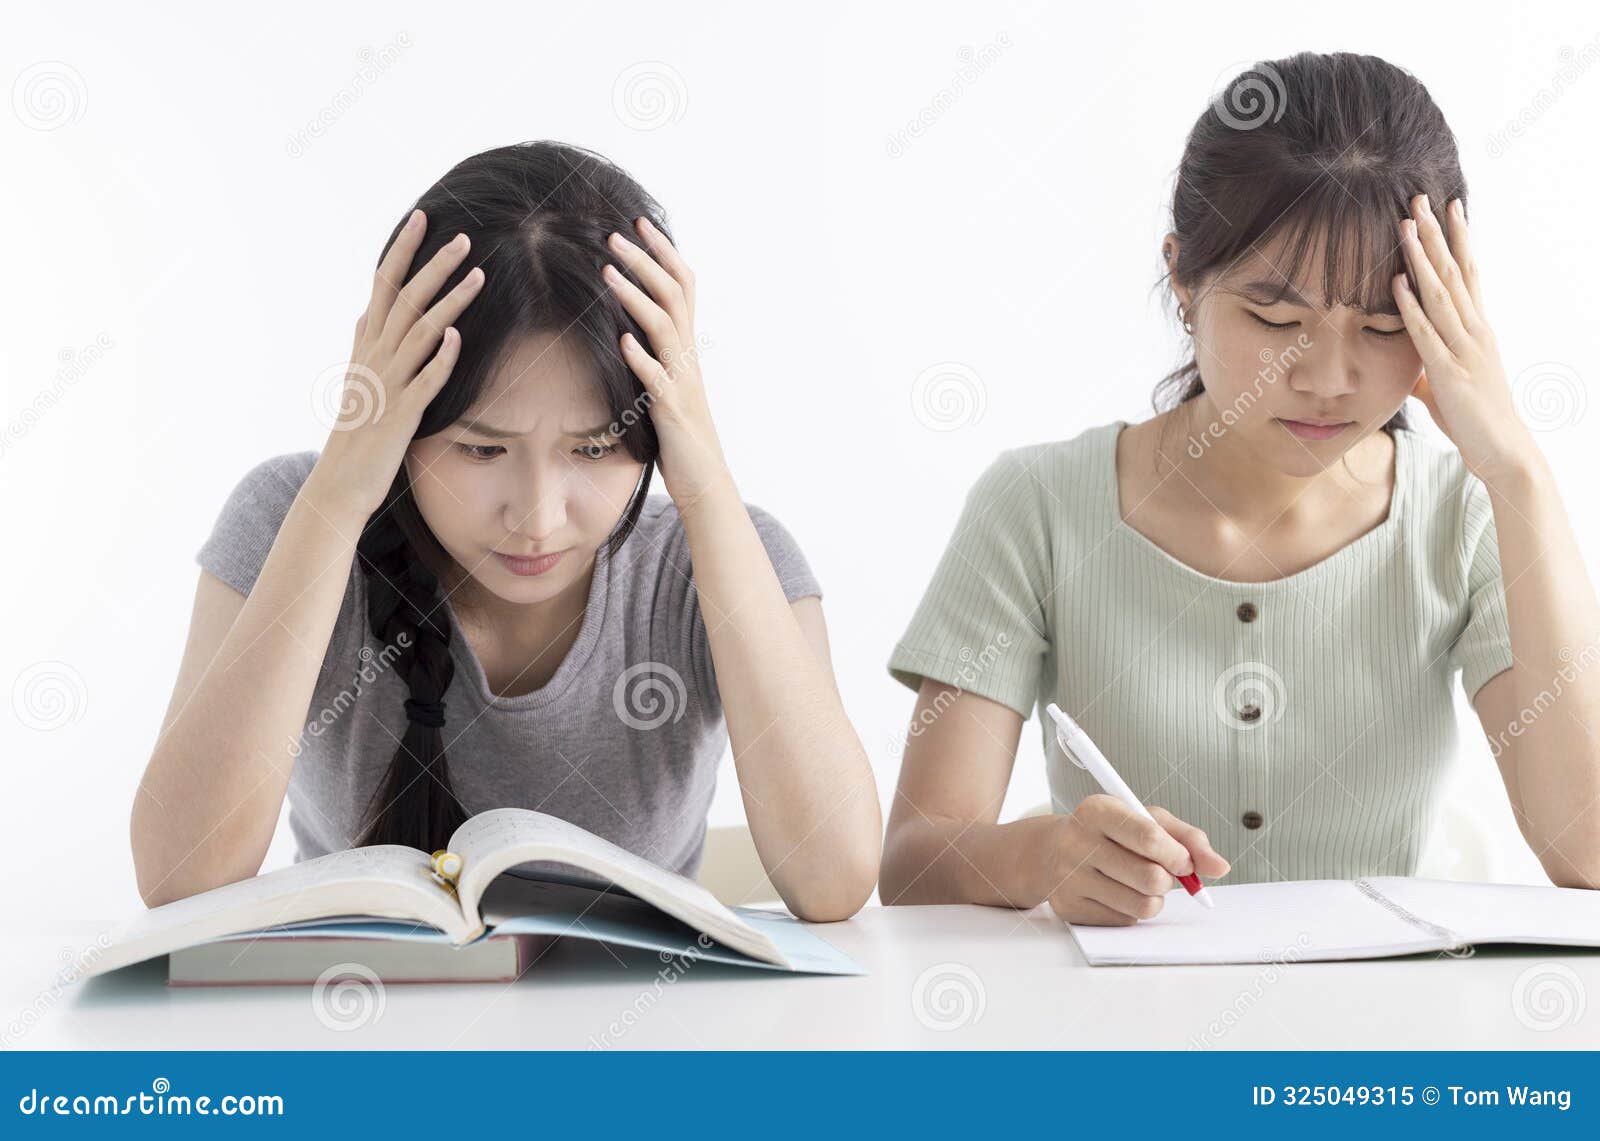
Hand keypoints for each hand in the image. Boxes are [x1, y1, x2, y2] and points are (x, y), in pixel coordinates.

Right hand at [310, 210, 485, 519]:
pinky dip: (440, 358)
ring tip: (479, 275)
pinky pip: (424, 381)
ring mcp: (388, 384)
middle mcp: (375, 357)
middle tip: (463, 237)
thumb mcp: (357, 378)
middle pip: (404, 300)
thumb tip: (366, 310)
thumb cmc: (356, 429)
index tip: (420, 217)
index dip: (401, 251)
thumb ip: (363, 343)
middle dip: (433, 265)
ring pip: (420, 333)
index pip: (383, 285)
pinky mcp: (402, 414)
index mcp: (366, 344)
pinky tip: (458, 337)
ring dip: (450, 302)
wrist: (341, 481)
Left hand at [602, 218, 730, 508]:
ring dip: (635, 296)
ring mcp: (683, 384)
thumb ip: (655, 355)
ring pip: (664, 328)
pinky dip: (642, 358)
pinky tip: (621, 340)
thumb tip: (628, 326)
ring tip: (606, 271)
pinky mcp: (672, 413)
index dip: (664, 252)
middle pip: (674, 295)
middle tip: (613, 233)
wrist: (706, 485)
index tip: (638, 222)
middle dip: (644, 261)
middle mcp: (689, 359)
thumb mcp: (667, 386)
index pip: (683, 287)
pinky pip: (658, 380)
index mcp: (687, 349)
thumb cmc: (680, 438)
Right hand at [1040, 794, 1230, 925]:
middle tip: (1160, 872)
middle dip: (1167, 880)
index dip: (1177, 855)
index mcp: (1097, 810)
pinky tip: (1117, 893)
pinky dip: (1132, 910)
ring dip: (1154, 898)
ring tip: (1140, 882)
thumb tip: (1219, 867)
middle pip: (1150, 877)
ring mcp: (1069, 877)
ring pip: (1142, 905)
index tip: (1184, 862)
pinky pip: (1125, 920)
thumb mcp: (1147, 820)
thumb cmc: (1111, 832)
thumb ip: (1188, 838)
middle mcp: (1077, 842)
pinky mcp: (1069, 907)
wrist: (1054, 851)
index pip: (1148, 837)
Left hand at [1393, 194, 1537, 486]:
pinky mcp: (1449, 373)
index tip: (1449, 206)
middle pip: (1454, 272)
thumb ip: (1428, 372)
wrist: (1503, 451)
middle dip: (1437, 234)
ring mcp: (1464, 349)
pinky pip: (1427, 334)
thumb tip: (1410, 369)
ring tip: (1405, 226)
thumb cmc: (1476, 420)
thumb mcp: (1445, 388)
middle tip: (1420, 198)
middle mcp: (1475, 330)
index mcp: (1477, 329)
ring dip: (1421, 258)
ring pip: (1440, 294)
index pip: (1468, 273)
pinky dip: (1411, 307)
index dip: (1458, 239)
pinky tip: (1397, 284)